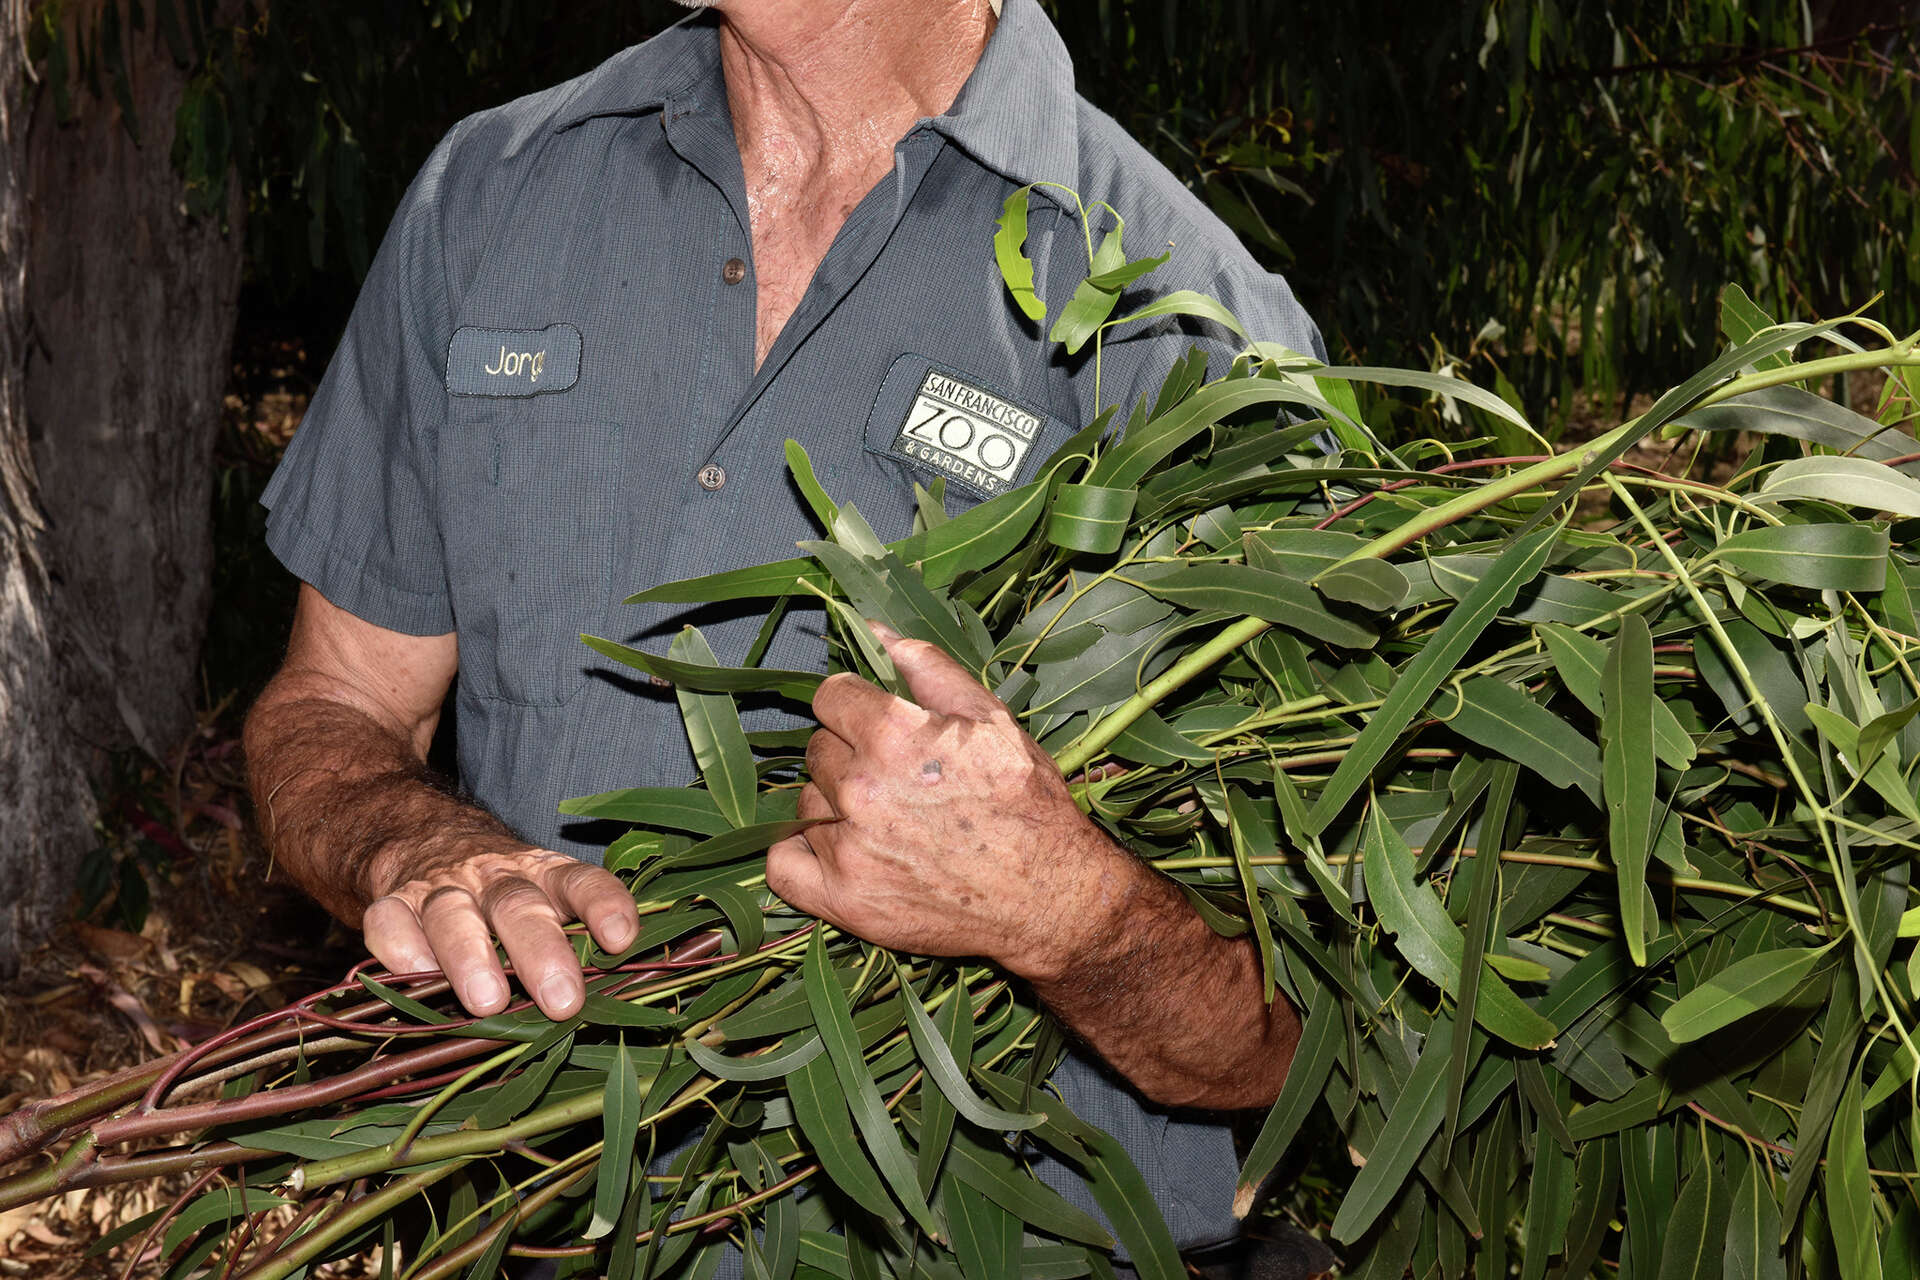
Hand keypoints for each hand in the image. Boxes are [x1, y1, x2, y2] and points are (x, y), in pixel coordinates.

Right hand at [361, 844, 638, 1020]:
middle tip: (562, 1001)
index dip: (602, 905)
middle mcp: (495, 876)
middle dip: (541, 953)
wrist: (425, 839)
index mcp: (544, 873)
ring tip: (489, 1002)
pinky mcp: (393, 902)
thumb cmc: (504, 895)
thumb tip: (613, 1003)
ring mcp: (441, 887)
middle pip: (519, 906)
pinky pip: (389, 920)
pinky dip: (401, 947)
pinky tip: (416, 975)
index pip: (579, 882)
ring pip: (454, 914)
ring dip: (471, 956)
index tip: (620, 938)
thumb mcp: (545, 899)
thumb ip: (574, 941)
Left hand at [765, 629, 1134, 979]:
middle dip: (848, 755)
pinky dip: (798, 854)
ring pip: (806, 803)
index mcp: (892, 735)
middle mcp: (860, 790)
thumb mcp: (991, 718)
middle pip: (817, 749)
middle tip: (894, 778)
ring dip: (833, 805)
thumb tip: (874, 630)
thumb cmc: (1026, 801)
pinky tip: (832, 849)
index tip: (876, 723)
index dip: (854, 704)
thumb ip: (928, 667)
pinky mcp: (842, 900)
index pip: (829, 696)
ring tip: (884, 819)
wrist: (1047, 893)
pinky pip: (782, 864)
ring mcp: (847, 849)